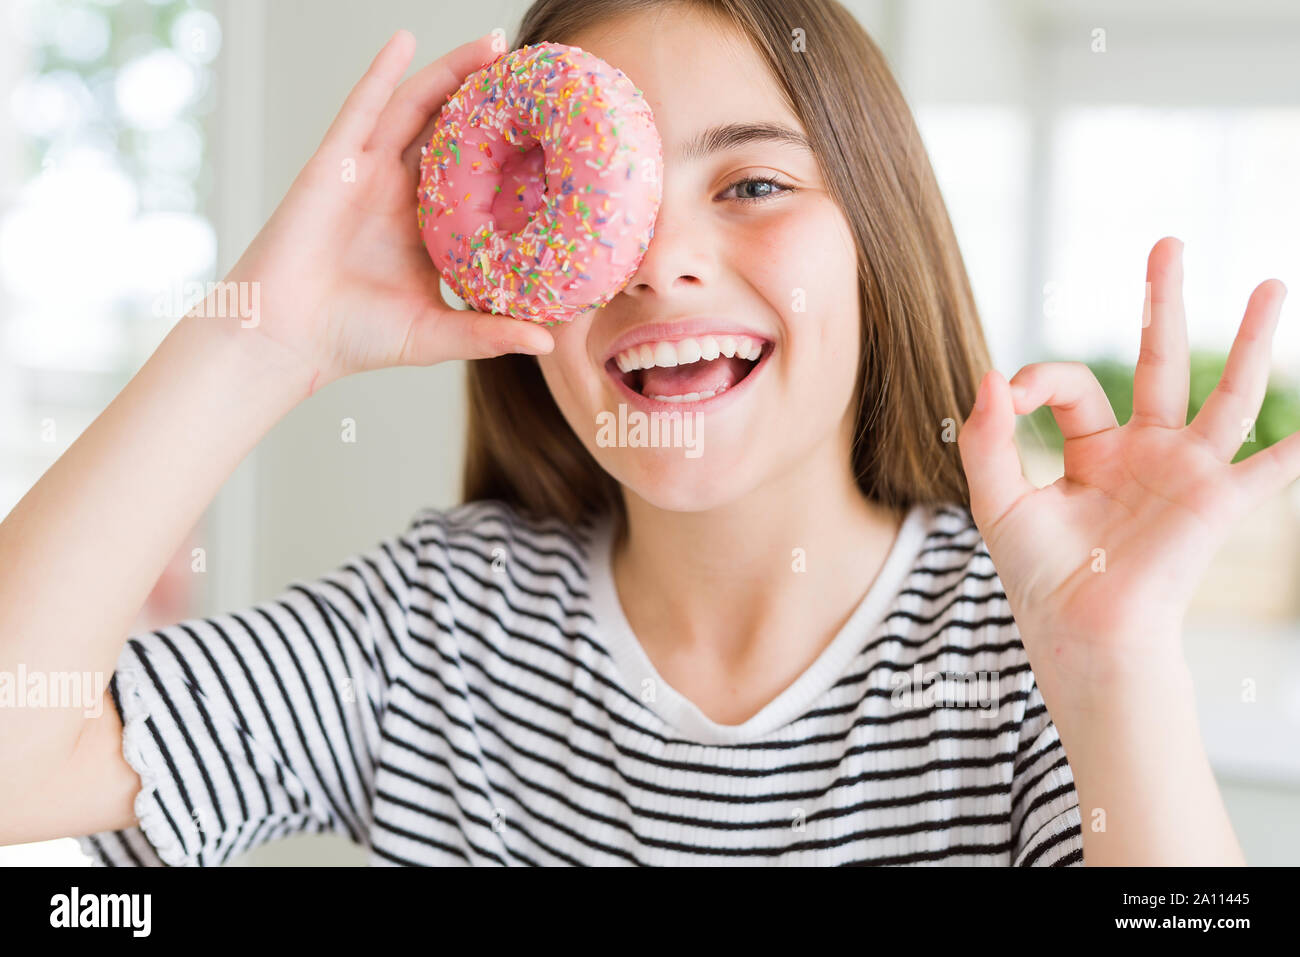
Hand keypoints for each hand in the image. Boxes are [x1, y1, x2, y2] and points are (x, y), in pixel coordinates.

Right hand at [215, 29, 553, 391]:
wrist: (287, 338)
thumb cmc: (355, 339)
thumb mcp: (438, 335)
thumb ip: (489, 333)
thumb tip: (548, 343)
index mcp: (428, 228)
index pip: (477, 178)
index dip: (509, 153)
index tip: (552, 134)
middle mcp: (401, 193)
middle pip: (452, 131)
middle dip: (487, 98)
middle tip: (530, 71)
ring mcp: (368, 174)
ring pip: (416, 109)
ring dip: (450, 72)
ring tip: (491, 44)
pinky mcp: (335, 164)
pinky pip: (361, 109)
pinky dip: (382, 73)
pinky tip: (405, 41)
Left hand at [958, 236, 1292, 699]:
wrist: (1080, 631)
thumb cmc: (1039, 575)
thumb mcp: (997, 498)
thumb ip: (987, 437)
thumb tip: (990, 372)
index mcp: (1094, 450)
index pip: (1071, 386)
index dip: (1035, 381)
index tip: (1009, 396)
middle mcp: (1146, 452)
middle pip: (1158, 360)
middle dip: (1161, 302)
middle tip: (1167, 243)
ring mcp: (1187, 472)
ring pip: (1227, 392)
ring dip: (1250, 340)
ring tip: (1270, 283)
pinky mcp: (1217, 501)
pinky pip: (1273, 467)